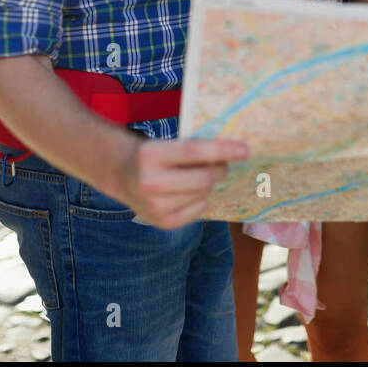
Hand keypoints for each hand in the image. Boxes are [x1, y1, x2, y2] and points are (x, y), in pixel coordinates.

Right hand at [113, 137, 248, 229]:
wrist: (123, 176)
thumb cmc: (154, 155)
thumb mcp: (166, 144)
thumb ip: (194, 147)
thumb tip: (234, 150)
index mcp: (150, 154)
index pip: (194, 151)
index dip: (222, 150)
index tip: (245, 149)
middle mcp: (150, 182)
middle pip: (204, 178)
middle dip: (219, 170)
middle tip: (221, 165)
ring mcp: (155, 206)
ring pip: (203, 194)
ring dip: (208, 185)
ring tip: (196, 178)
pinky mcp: (163, 222)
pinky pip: (199, 209)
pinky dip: (201, 199)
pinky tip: (188, 193)